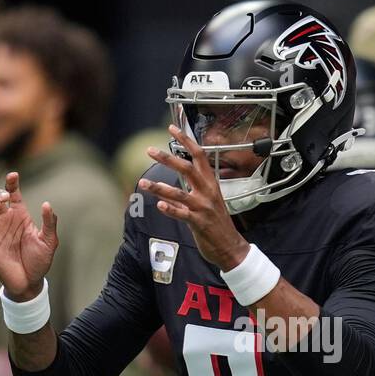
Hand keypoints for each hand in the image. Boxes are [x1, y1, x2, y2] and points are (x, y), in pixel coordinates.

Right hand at [0, 172, 57, 301]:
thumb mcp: (49, 241)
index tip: (14, 175)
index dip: (12, 182)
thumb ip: (49, 223)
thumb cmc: (40, 261)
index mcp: (21, 216)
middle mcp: (7, 219)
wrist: (29, 282)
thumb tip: (47, 204)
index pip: (14, 194)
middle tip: (5, 197)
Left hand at [139, 124, 249, 269]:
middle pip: (187, 169)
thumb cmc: (217, 223)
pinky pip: (182, 214)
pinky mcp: (199, 223)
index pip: (199, 155)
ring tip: (143, 182)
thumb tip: (170, 188)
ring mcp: (203, 207)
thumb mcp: (207, 202)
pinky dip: (170, 209)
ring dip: (159, 187)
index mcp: (211, 183)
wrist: (231, 247)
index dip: (186, 140)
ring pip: (179, 193)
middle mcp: (207, 192)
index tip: (172, 129)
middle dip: (168, 158)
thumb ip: (189, 194)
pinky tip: (158, 205)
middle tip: (150, 150)